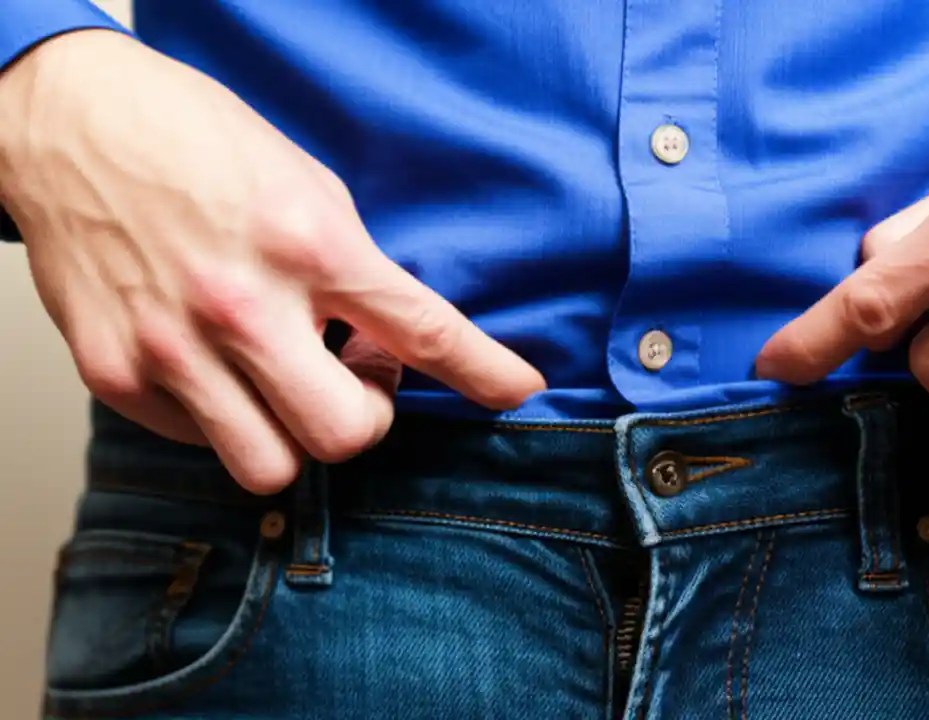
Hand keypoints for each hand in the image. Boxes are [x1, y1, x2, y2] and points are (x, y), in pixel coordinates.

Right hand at [0, 31, 544, 492]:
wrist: (68, 123)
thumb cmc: (192, 141)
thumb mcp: (305, 183)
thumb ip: (351, 268)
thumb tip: (389, 339)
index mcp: (307, 243)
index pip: (424, 333)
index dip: (484, 373)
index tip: (515, 390)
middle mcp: (241, 305)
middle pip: (346, 434)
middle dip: (368, 418)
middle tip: (357, 379)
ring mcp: (172, 347)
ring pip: (270, 466)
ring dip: (294, 433)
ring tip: (282, 378)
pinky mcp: (115, 373)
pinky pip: (201, 441)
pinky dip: (226, 417)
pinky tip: (218, 364)